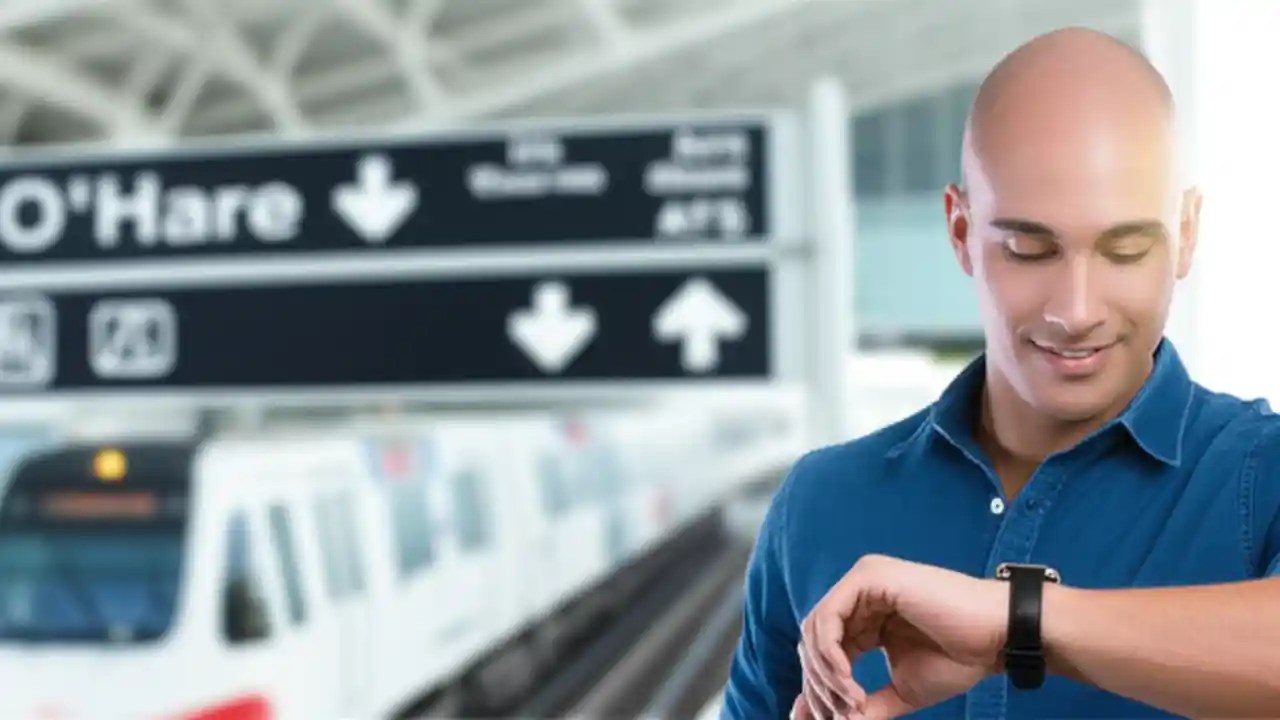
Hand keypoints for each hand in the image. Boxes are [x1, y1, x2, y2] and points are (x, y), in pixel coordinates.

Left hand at [790, 554, 1009, 719]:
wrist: (995, 639)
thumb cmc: (958, 659)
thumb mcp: (902, 690)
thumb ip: (865, 706)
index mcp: (866, 616)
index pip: (824, 649)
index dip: (819, 687)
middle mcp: (860, 595)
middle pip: (813, 639)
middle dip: (819, 684)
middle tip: (837, 715)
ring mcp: (863, 582)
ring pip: (816, 628)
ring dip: (825, 672)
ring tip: (852, 702)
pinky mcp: (869, 576)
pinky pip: (829, 616)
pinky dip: (830, 652)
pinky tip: (848, 678)